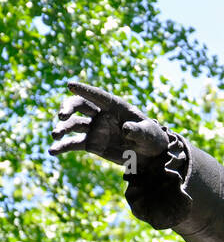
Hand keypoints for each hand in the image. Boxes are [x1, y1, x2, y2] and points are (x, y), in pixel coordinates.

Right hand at [49, 80, 169, 171]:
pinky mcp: (91, 143)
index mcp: (115, 106)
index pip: (97, 95)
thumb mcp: (149, 134)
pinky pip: (74, 143)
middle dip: (69, 108)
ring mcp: (95, 128)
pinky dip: (63, 147)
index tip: (70, 85)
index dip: (84, 90)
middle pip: (80, 106)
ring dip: (63, 128)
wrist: (150, 156)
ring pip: (74, 124)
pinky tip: (52, 151)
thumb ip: (138, 130)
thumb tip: (126, 130)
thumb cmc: (152, 138)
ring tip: (55, 134)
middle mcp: (101, 114)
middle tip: (61, 115)